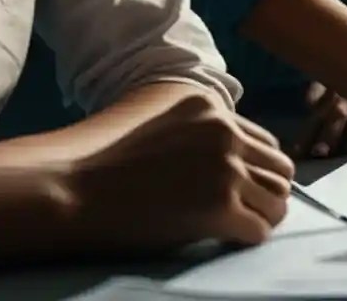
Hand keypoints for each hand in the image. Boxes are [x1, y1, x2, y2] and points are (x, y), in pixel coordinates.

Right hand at [65, 93, 295, 249]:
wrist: (65, 187)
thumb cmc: (97, 160)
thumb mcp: (153, 122)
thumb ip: (193, 131)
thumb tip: (223, 157)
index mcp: (210, 106)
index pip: (264, 141)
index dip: (256, 168)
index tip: (246, 187)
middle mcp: (225, 131)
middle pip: (281, 169)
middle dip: (269, 191)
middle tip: (252, 210)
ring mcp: (225, 169)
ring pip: (278, 200)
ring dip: (264, 216)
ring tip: (242, 226)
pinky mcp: (219, 207)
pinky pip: (259, 230)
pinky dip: (247, 238)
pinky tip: (227, 240)